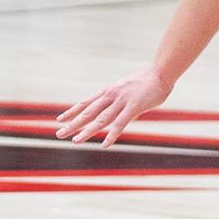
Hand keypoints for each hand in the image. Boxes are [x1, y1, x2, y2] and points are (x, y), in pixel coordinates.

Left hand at [55, 66, 173, 145]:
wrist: (160, 73)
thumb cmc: (145, 83)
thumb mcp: (126, 92)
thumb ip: (118, 104)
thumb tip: (115, 116)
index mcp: (107, 92)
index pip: (85, 103)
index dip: (71, 112)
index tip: (59, 120)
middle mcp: (110, 96)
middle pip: (87, 113)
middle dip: (72, 124)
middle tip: (58, 134)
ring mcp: (120, 101)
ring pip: (100, 119)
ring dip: (87, 131)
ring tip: (75, 141)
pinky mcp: (133, 107)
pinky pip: (120, 123)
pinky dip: (112, 134)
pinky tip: (104, 144)